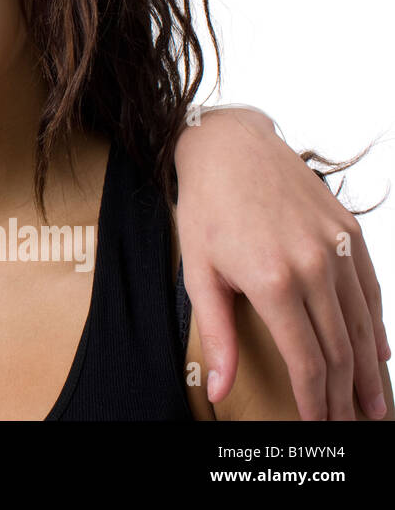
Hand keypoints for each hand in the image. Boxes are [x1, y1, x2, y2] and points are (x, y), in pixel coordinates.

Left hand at [174, 105, 389, 419]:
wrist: (229, 147)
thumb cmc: (206, 209)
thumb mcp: (199, 273)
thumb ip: (217, 335)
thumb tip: (218, 389)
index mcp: (273, 282)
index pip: (306, 359)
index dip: (315, 400)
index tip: (317, 426)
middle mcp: (313, 266)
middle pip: (340, 350)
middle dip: (345, 397)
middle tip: (349, 428)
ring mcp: (336, 247)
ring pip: (362, 325)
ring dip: (370, 372)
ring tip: (373, 407)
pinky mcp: (349, 230)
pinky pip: (370, 290)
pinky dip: (376, 327)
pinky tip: (378, 355)